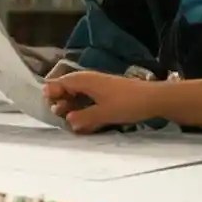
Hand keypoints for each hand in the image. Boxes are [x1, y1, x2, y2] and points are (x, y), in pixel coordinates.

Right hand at [43, 71, 158, 133]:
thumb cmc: (127, 103)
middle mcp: (88, 80)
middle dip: (60, 101)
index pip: (58, 83)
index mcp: (84, 80)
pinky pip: (88, 99)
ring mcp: (98, 86)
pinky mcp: (106, 93)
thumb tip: (68, 121)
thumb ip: (82, 118)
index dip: (51, 93)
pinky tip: (85, 120)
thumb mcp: (102, 113)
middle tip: (59, 116)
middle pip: (66, 88)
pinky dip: (84, 107)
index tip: (48, 106)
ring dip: (72, 106)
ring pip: (77, 94)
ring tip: (71, 120)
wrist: (154, 99)